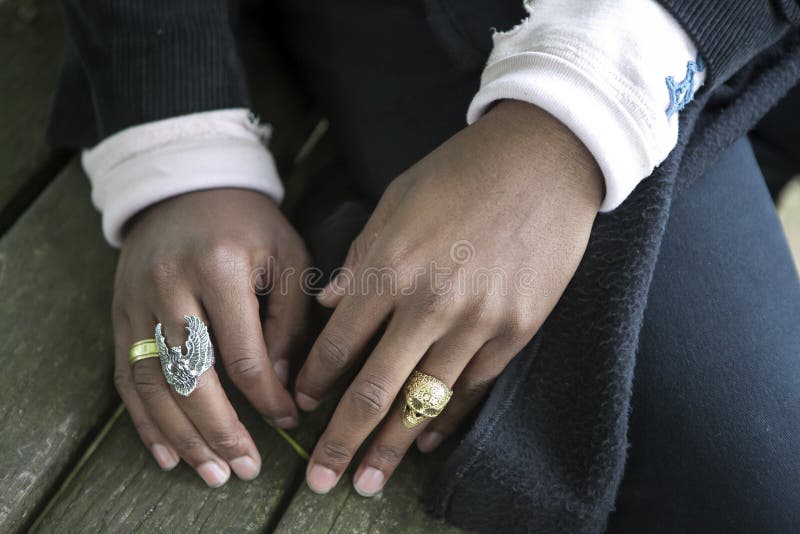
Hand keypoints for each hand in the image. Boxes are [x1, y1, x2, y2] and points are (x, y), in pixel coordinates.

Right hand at [112, 189, 309, 486]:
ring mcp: (136, 301)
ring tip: (210, 472)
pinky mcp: (119, 313)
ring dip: (182, 436)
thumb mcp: (287, 256)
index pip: (243, 353)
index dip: (267, 396)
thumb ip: (289, 320)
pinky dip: (144, 419)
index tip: (288, 419)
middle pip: (192, 377)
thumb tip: (282, 386)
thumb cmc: (249, 223)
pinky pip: (126, 376)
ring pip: (154, 385)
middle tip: (244, 469)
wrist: (187, 184)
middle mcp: (170, 286)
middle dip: (221, 431)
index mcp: (219, 267)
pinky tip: (165, 451)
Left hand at [295, 100, 603, 495]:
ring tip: (368, 482)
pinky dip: (447, 418)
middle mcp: (430, 302)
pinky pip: (474, 388)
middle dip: (342, 441)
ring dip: (392, 447)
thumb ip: (360, 257)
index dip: (315, 381)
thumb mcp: (396, 201)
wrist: (544, 158)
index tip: (300, 405)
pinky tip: (426, 441)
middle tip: (319, 480)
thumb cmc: (461, 172)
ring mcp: (478, 320)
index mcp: (391, 265)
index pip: (340, 343)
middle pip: (375, 389)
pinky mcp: (517, 328)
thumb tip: (328, 303)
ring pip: (424, 400)